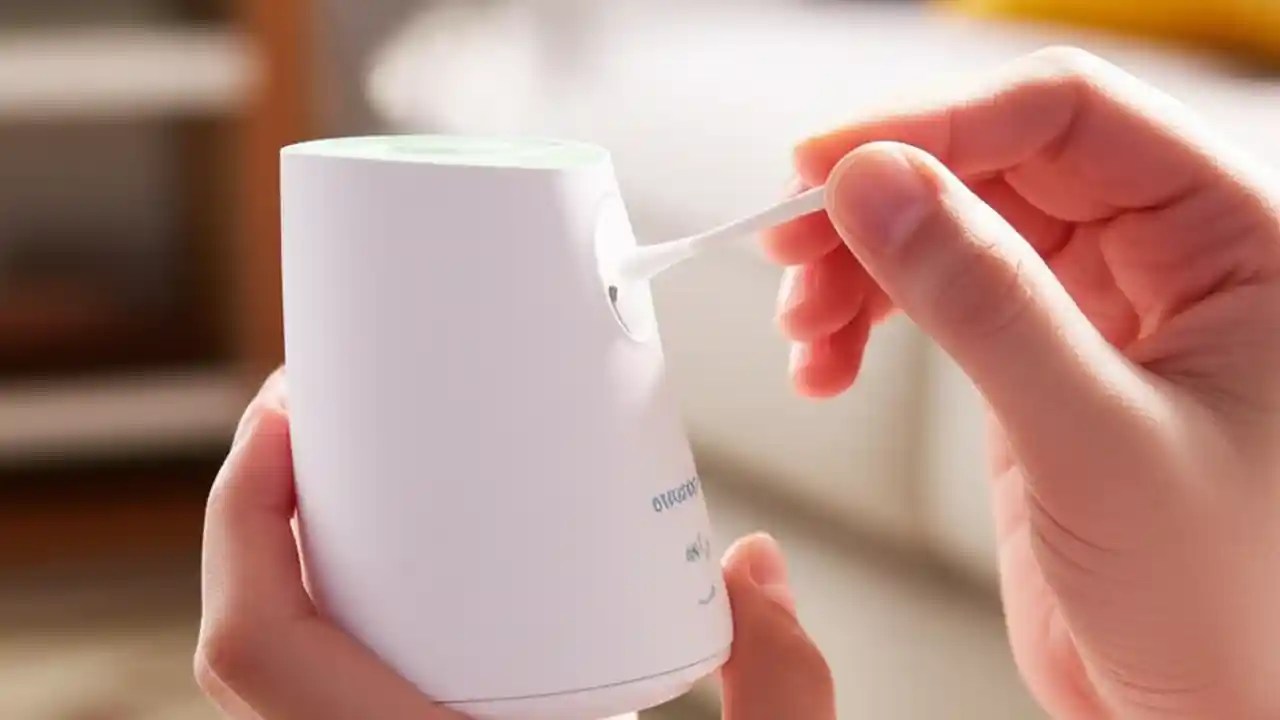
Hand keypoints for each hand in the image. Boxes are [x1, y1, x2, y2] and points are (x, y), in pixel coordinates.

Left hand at [195, 372, 834, 719]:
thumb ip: (779, 685)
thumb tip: (754, 567)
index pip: (259, 649)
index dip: (243, 516)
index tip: (287, 417)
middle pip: (247, 647)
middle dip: (261, 517)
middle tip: (325, 424)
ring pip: (272, 685)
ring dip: (284, 573)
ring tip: (351, 489)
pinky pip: (317, 709)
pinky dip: (326, 630)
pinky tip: (388, 590)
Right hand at [764, 47, 1279, 718]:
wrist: (1205, 716)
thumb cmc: (1229, 607)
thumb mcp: (1096, 443)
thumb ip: (984, 303)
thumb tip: (874, 184)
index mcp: (1234, 241)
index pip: (1069, 117)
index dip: (937, 125)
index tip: (827, 166)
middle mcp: (1167, 258)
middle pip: (994, 164)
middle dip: (880, 204)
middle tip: (791, 251)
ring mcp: (1097, 309)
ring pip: (954, 227)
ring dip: (861, 265)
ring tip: (805, 328)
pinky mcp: (1039, 362)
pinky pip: (939, 298)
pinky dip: (868, 317)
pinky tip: (827, 360)